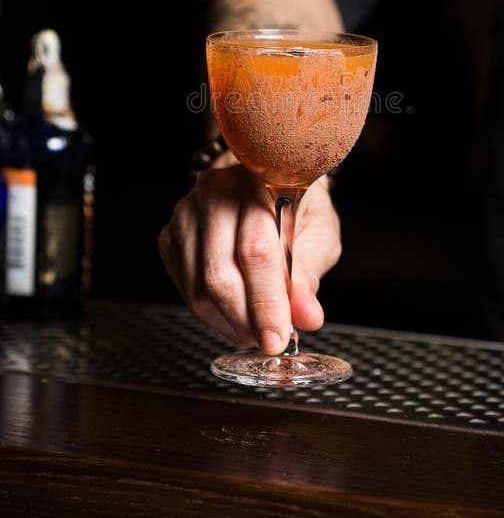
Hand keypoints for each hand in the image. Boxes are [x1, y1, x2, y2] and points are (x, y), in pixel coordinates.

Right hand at [158, 155, 341, 354]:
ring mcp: (186, 213)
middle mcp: (215, 192)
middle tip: (270, 339)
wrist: (260, 178)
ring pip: (199, 289)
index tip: (278, 338)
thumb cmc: (294, 203)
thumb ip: (311, 273)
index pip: (256, 250)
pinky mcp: (170, 235)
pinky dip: (212, 314)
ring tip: (257, 327)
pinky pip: (186, 289)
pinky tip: (235, 311)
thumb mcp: (319, 231)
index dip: (267, 301)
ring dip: (229, 323)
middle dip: (247, 321)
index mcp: (258, 182)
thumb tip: (306, 317)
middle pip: (220, 275)